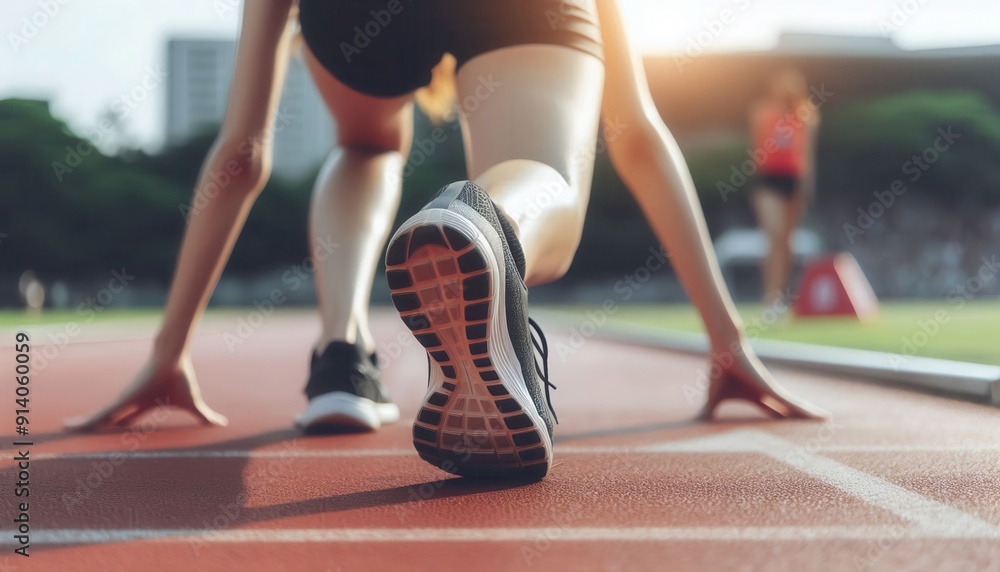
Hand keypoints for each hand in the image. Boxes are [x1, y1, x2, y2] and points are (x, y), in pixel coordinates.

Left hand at [64, 357, 228, 431]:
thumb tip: (224, 424)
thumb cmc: (180, 378)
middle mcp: (129, 403)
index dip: (118, 428)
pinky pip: (99, 416)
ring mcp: (122, 402)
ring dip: (82, 424)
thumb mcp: (193, 405)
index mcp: (144, 406)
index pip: (127, 420)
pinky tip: (70, 427)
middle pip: (107, 418)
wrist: (172, 358)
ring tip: (64, 428)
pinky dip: (84, 423)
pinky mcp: (119, 400)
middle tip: (78, 431)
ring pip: (98, 417)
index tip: (110, 434)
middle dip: (93, 426)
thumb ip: (205, 417)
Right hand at [701, 341, 827, 419]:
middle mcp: (769, 395)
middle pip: (791, 411)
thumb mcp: (713, 400)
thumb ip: (708, 414)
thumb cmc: (719, 372)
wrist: (724, 351)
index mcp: (757, 398)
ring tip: (827, 420)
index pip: (775, 414)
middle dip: (803, 420)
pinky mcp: (772, 389)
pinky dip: (806, 411)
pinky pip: (792, 405)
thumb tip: (693, 427)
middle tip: (818, 428)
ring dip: (810, 415)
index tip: (793, 434)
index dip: (784, 424)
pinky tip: (819, 416)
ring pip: (796, 408)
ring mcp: (773, 392)